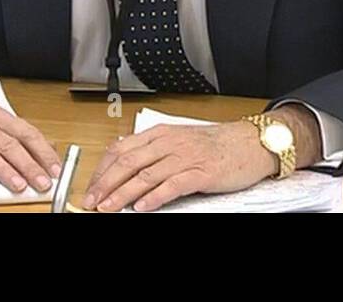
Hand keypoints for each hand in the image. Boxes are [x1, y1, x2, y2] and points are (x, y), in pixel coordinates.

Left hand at [81, 106, 319, 211]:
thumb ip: (154, 150)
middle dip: (105, 184)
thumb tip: (126, 162)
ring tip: (108, 207)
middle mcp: (169, 143)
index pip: (120, 149)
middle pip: (127, 163)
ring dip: (123, 194)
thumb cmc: (217, 144)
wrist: (250, 142)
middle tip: (92, 201)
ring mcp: (185, 157)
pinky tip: (143, 207)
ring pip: (145, 176)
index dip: (102, 169)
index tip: (91, 186)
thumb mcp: (179, 140)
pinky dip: (155, 197)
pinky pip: (173, 185)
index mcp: (160, 134)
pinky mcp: (201, 173)